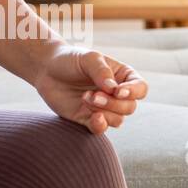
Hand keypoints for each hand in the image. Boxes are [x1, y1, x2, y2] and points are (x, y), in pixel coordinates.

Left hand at [31, 44, 147, 134]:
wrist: (46, 69)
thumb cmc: (70, 59)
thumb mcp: (88, 58)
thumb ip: (101, 71)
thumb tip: (114, 90)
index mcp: (122, 76)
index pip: (140, 88)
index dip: (134, 92)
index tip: (118, 91)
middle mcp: (116, 94)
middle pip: (129, 107)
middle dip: (113, 103)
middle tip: (92, 95)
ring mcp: (104, 108)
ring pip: (118, 119)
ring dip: (104, 112)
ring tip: (85, 98)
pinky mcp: (88, 119)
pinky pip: (101, 129)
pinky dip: (100, 126)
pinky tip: (93, 118)